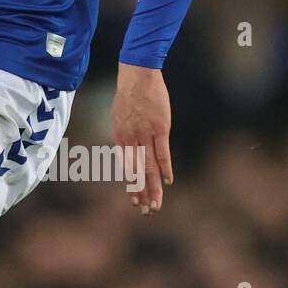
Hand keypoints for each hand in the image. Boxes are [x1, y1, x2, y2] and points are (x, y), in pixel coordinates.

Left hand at [110, 63, 173, 214]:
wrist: (137, 76)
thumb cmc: (129, 95)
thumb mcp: (120, 117)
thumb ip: (125, 136)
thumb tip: (129, 150)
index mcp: (120, 138)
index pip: (126, 168)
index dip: (132, 186)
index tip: (135, 201)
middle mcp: (131, 140)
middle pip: (138, 172)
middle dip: (142, 193)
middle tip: (146, 211)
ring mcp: (145, 134)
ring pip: (149, 166)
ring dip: (153, 187)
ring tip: (156, 204)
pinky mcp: (159, 128)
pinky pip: (162, 152)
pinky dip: (165, 167)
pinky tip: (167, 182)